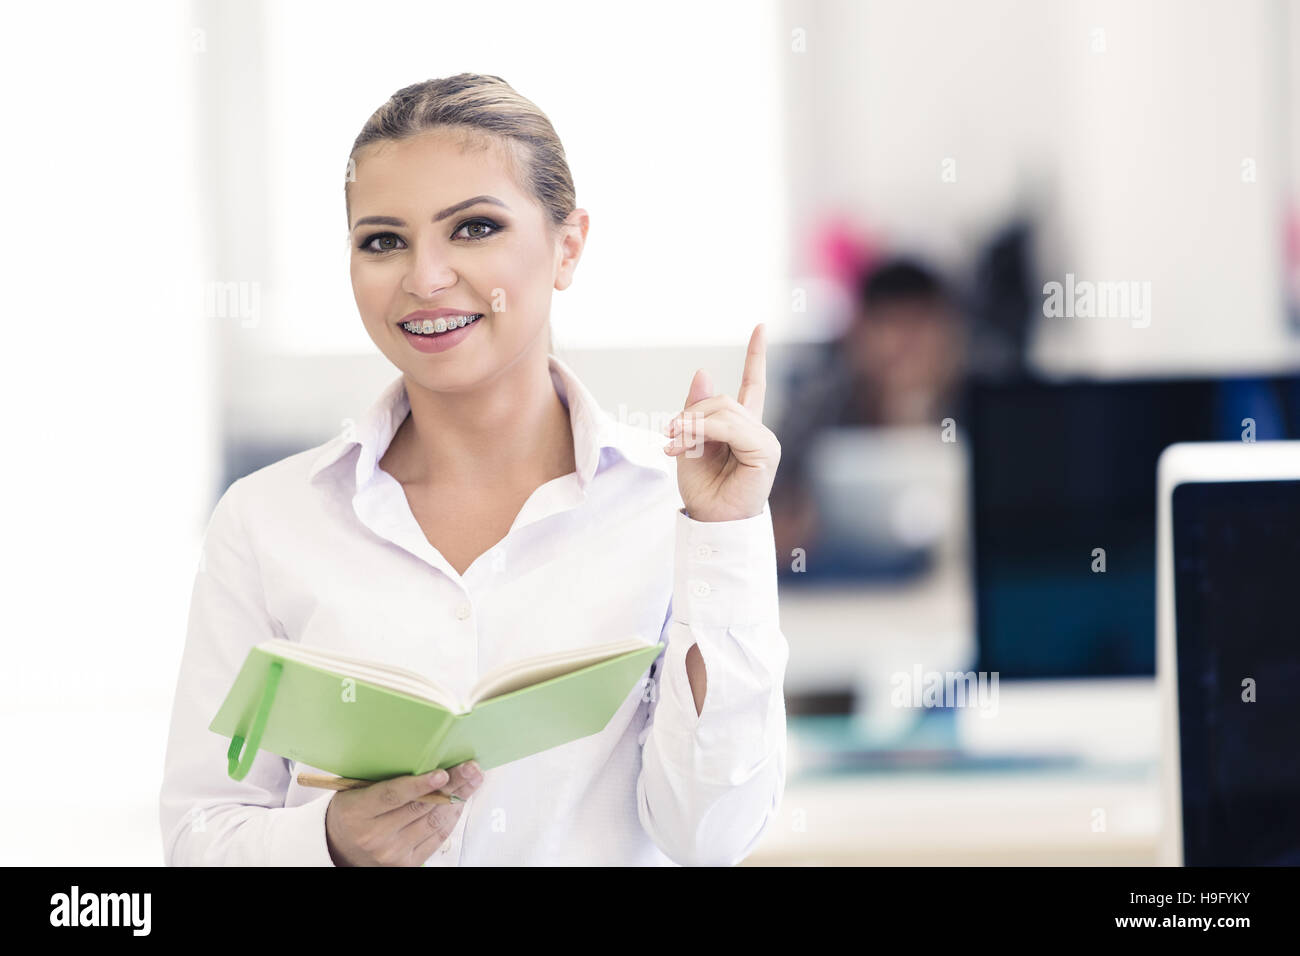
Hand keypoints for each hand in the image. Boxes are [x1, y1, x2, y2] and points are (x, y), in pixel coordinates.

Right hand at [324, 760, 483, 866]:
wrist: (342, 848)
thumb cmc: (354, 810)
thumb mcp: (356, 790)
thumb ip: (384, 778)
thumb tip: (425, 757)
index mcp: (357, 812)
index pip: (392, 796)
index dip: (419, 784)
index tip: (442, 772)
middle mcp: (374, 835)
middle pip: (420, 807)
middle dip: (451, 785)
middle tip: (470, 767)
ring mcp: (392, 852)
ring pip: (433, 821)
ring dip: (458, 798)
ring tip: (472, 779)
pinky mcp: (407, 863)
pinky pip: (437, 836)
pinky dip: (452, 816)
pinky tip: (460, 800)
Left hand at [662, 323, 781, 522]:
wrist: (711, 523)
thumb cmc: (703, 490)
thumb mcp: (690, 443)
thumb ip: (696, 410)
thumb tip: (703, 371)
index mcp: (743, 427)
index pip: (754, 384)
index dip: (756, 355)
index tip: (761, 326)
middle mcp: (757, 431)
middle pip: (723, 400)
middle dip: (691, 414)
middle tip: (667, 435)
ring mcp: (764, 441)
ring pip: (724, 411)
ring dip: (692, 425)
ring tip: (673, 446)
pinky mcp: (765, 452)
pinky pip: (731, 427)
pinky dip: (702, 432)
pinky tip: (683, 448)